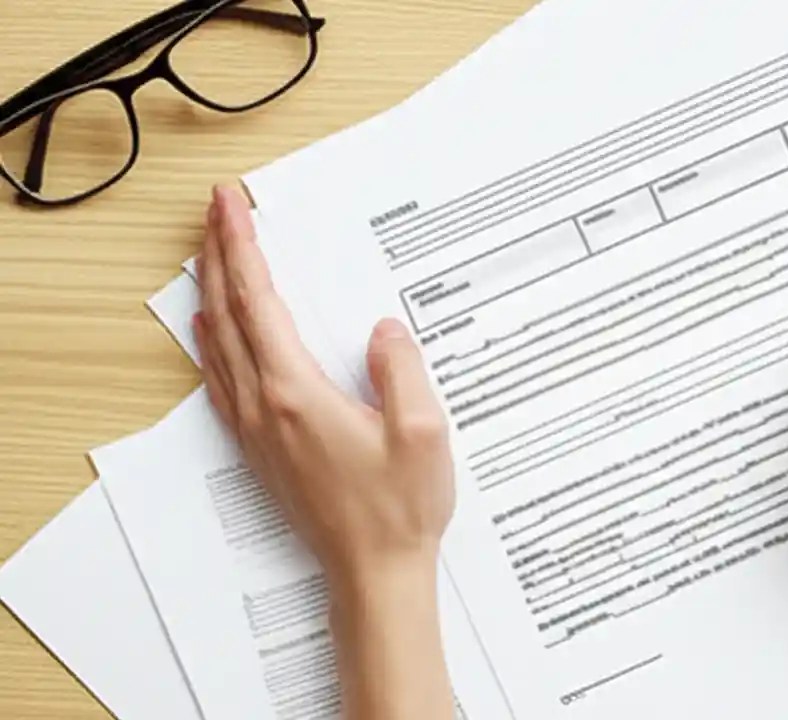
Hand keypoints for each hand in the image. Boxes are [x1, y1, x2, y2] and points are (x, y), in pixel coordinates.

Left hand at [193, 185, 455, 584]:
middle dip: (219, 254)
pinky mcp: (260, 449)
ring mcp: (256, 430)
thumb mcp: (421, 430)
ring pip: (217, 344)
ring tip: (211, 253)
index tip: (231, 206)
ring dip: (211, 291)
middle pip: (227, 314)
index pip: (259, 302)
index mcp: (297, 393)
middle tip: (216, 210)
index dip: (243, 247)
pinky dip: (210, 342)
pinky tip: (209, 332)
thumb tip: (381, 328)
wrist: (374, 572)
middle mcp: (265, 407)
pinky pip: (221, 380)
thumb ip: (400, 369)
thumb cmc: (399, 508)